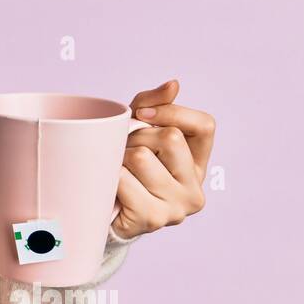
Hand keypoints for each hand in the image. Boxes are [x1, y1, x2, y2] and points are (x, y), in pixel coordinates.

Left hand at [111, 78, 214, 240]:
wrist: (98, 210)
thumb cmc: (122, 166)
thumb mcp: (137, 129)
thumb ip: (152, 104)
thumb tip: (173, 85)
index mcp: (198, 164)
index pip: (205, 125)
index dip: (172, 112)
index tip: (142, 113)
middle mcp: (195, 188)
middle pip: (170, 138)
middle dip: (137, 137)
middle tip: (123, 151)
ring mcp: (177, 208)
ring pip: (142, 157)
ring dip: (118, 156)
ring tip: (115, 169)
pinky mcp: (153, 219)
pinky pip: (122, 179)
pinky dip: (108, 176)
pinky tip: (110, 186)